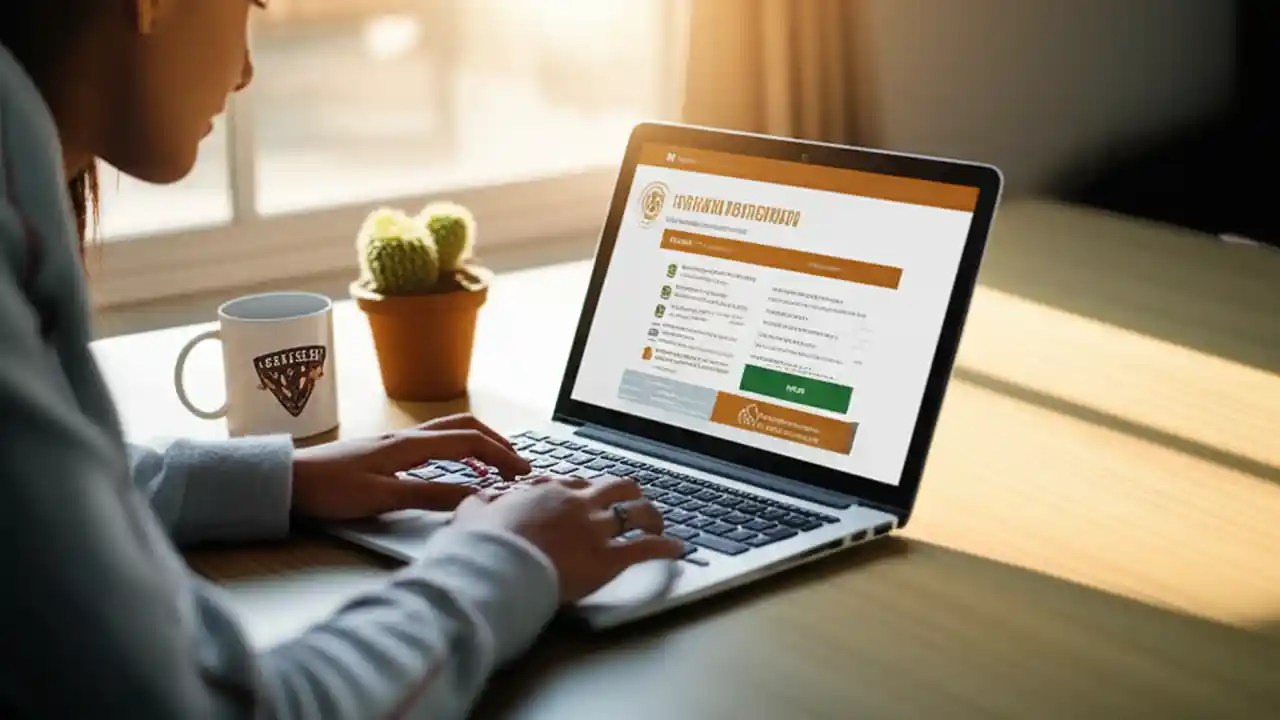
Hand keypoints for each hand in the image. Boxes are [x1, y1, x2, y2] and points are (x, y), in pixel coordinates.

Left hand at [291, 414, 531, 520]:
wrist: (284, 480)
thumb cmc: (329, 490)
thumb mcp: (382, 497)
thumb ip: (430, 495)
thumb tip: (475, 495)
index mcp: (409, 445)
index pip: (469, 442)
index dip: (501, 456)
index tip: (522, 474)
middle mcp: (405, 437)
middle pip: (463, 427)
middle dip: (496, 443)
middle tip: (517, 466)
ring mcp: (394, 442)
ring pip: (448, 432)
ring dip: (477, 444)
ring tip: (494, 465)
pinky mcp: (384, 451)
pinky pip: (433, 443)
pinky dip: (457, 450)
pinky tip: (453, 469)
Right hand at [453, 475, 684, 601]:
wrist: (494, 567)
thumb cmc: (481, 543)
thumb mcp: (472, 511)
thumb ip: (482, 501)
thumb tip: (481, 497)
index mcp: (547, 491)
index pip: (576, 481)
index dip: (586, 490)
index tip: (589, 497)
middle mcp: (577, 503)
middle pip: (616, 487)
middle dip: (629, 494)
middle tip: (634, 502)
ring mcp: (595, 529)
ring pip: (637, 511)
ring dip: (652, 516)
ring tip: (660, 524)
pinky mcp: (607, 558)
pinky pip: (645, 548)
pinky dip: (665, 548)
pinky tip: (677, 549)